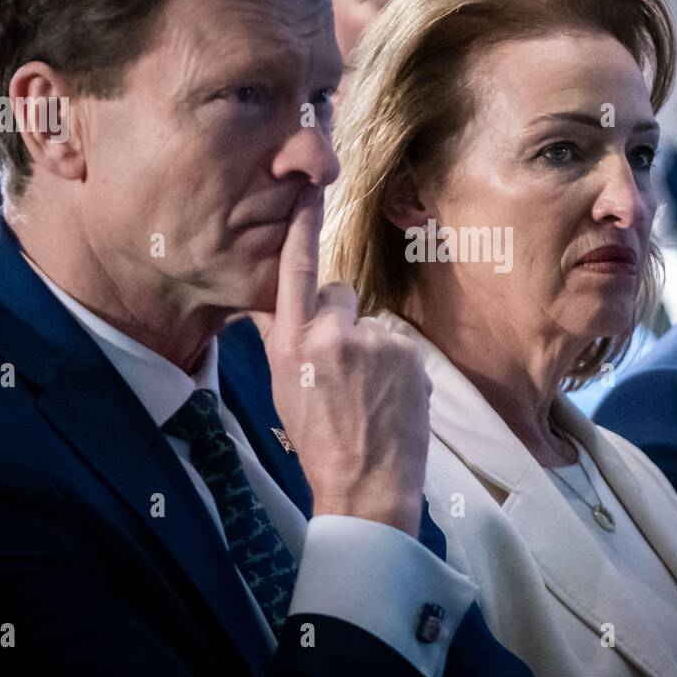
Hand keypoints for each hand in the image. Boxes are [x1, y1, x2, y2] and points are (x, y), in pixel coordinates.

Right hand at [249, 185, 430, 536]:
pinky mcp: (409, 355)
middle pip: (338, 293)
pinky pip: (397, 345)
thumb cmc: (318, 440)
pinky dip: (395, 366)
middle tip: (339, 368)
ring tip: (365, 394)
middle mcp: (332, 334)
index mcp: (291, 343)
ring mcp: (375, 343)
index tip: (307, 190)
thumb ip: (280, 338)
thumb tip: (268, 302)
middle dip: (340, 320)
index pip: (294, 272)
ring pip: (370, 323)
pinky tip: (387, 398)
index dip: (300, 228)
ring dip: (369, 348)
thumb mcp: (281, 386)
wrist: (367, 487)